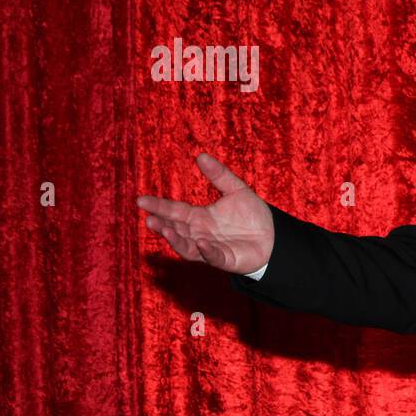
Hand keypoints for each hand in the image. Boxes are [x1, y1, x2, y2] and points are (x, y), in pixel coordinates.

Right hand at [137, 152, 273, 273]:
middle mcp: (200, 234)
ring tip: (165, 230)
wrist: (274, 236)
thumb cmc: (252, 216)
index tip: (141, 200)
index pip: (174, 210)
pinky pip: (213, 257)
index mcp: (199, 217)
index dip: (158, 206)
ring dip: (176, 240)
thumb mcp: (237, 190)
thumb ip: (220, 175)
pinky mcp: (225, 259)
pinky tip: (202, 243)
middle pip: (176, 229)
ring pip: (187, 246)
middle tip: (149, 218)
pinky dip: (207, 251)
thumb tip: (200, 156)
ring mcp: (210, 248)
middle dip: (161, 225)